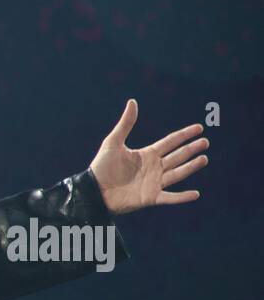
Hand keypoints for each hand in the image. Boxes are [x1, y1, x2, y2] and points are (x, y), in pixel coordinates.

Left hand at [89, 99, 208, 214]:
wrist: (92, 190)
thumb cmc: (101, 167)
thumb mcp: (113, 142)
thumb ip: (126, 124)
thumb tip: (132, 101)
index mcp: (147, 155)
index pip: (170, 142)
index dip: (184, 135)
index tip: (199, 128)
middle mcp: (153, 168)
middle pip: (177, 156)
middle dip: (191, 149)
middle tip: (205, 142)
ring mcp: (153, 183)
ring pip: (177, 173)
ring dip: (191, 167)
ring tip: (204, 158)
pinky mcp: (150, 197)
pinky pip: (169, 197)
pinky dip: (182, 197)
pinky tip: (196, 194)